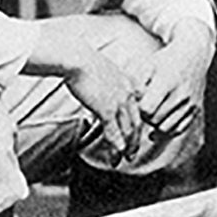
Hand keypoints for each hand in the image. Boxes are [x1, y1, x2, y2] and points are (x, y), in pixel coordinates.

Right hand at [66, 49, 143, 163]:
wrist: (77, 58)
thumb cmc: (84, 61)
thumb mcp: (103, 70)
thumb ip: (108, 81)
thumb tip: (100, 89)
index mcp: (128, 83)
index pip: (139, 107)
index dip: (138, 122)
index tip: (134, 133)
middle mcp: (128, 93)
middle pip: (137, 122)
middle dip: (135, 140)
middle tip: (132, 152)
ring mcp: (118, 102)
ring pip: (128, 129)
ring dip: (127, 146)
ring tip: (125, 157)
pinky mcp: (106, 108)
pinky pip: (114, 130)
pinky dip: (117, 144)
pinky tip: (117, 153)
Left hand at [136, 26, 214, 146]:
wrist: (194, 55)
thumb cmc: (166, 60)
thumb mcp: (148, 64)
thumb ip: (136, 83)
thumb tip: (132, 102)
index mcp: (167, 82)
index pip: (147, 109)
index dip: (139, 108)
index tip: (139, 101)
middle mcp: (181, 95)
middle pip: (155, 120)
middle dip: (146, 117)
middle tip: (144, 107)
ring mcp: (190, 104)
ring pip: (167, 129)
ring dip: (155, 126)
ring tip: (153, 114)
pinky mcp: (195, 110)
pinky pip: (179, 130)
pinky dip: (168, 131)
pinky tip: (159, 125)